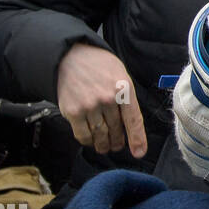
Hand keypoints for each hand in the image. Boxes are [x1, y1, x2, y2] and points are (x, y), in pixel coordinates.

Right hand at [56, 43, 147, 158]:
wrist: (69, 56)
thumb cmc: (98, 66)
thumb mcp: (121, 75)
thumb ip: (126, 98)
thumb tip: (131, 123)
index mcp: (124, 88)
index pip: (134, 119)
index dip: (137, 139)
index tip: (139, 152)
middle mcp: (107, 98)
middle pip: (117, 129)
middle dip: (118, 141)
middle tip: (118, 145)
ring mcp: (89, 106)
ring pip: (100, 134)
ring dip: (104, 144)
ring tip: (105, 146)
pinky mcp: (72, 111)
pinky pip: (83, 134)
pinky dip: (88, 140)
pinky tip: (91, 139)